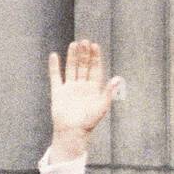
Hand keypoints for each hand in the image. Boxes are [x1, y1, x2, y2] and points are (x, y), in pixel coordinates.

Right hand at [48, 39, 122, 161]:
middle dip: (84, 54)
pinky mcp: (58, 93)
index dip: (95, 58)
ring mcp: (69, 89)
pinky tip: (54, 56)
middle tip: (85, 41)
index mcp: (93, 90)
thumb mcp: (102, 106)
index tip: (95, 45)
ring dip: (72, 57)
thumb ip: (109, 92)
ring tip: (74, 44)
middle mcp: (82, 87)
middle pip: (83, 67)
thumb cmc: (89, 122)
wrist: (72, 133)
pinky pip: (55, 77)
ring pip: (71, 69)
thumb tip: (119, 79)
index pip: (95, 70)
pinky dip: (54, 67)